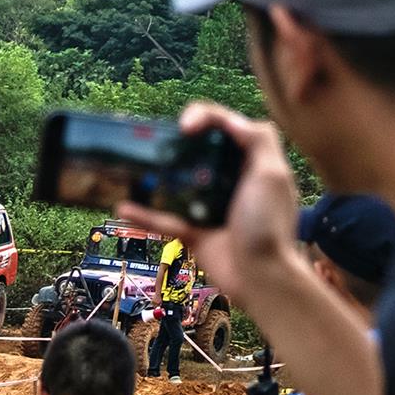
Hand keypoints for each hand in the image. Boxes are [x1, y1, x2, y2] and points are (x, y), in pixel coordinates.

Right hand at [114, 103, 303, 308]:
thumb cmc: (268, 225)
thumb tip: (228, 119)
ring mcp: (208, 206)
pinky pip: (163, 219)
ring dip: (154, 175)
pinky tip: (123, 207)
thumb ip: (258, 139)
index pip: (226, 126)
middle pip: (198, 151)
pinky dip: (143, 214)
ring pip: (176, 183)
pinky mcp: (192, 231)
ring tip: (133, 166)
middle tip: (155, 143)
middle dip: (174, 142)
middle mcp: (229, 180)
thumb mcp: (272, 174)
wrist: (261, 277)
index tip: (185, 127)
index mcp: (251, 162)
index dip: (205, 117)